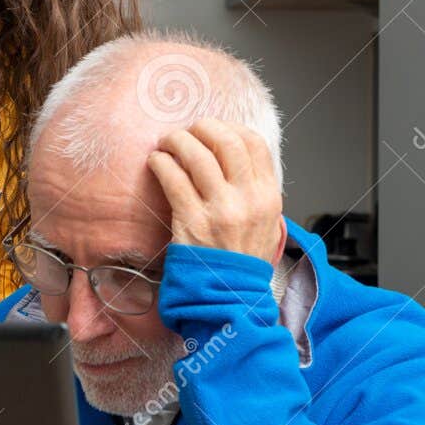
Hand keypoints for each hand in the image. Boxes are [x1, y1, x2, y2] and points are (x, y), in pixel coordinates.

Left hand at [147, 118, 284, 265]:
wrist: (230, 297)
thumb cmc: (241, 261)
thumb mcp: (266, 223)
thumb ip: (254, 190)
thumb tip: (229, 154)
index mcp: (268, 196)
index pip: (253, 143)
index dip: (229, 128)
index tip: (212, 130)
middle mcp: (248, 199)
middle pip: (226, 141)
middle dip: (201, 128)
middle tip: (186, 132)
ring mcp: (220, 210)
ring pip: (197, 154)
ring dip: (177, 141)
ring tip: (167, 144)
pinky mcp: (192, 222)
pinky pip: (173, 178)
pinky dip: (161, 163)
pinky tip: (156, 162)